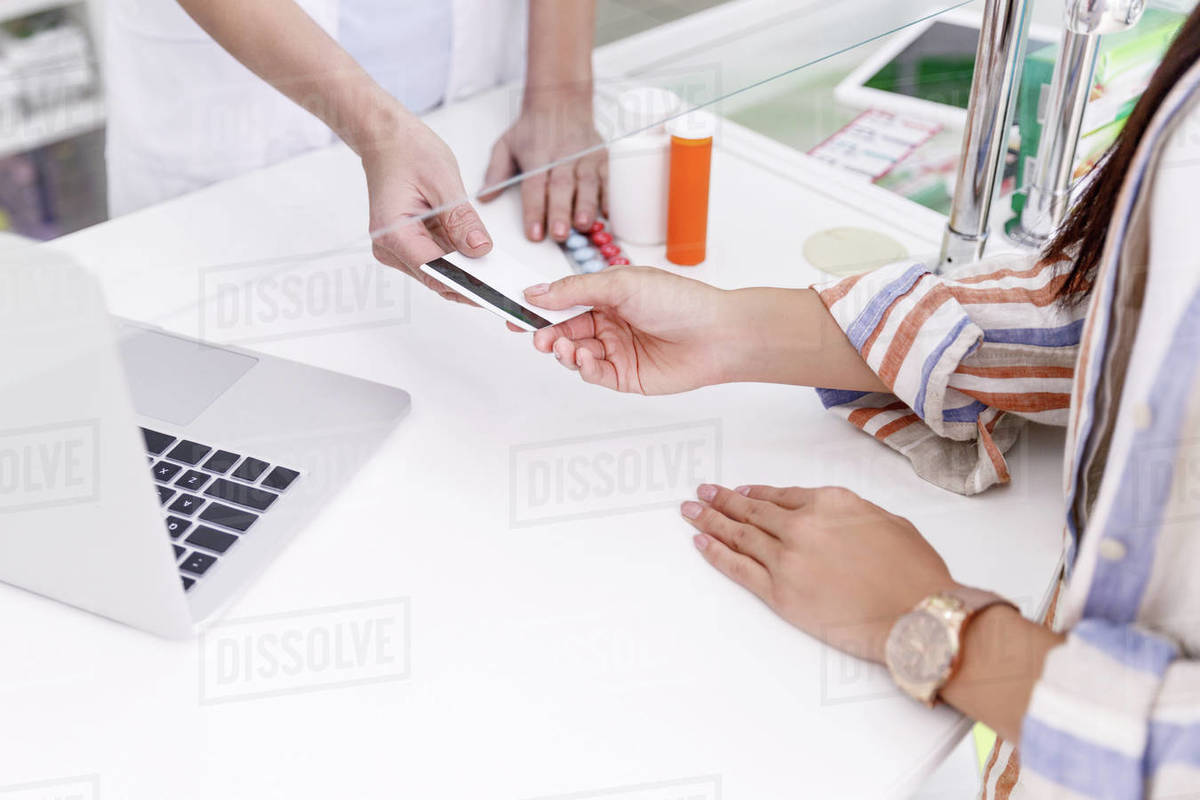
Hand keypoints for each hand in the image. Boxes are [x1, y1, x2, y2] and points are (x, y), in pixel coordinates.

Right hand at [363, 111, 492, 302]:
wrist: (386, 139)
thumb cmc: (406, 151)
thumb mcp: (443, 180)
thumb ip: (462, 219)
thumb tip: (480, 249)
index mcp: (393, 232)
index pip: (433, 271)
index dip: (466, 284)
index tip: (493, 290)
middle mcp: (390, 247)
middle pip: (437, 278)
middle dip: (471, 283)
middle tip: (505, 285)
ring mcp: (397, 249)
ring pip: (439, 274)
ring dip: (466, 272)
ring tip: (498, 272)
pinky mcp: (409, 245)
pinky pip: (438, 261)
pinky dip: (459, 260)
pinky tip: (481, 257)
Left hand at [481, 100, 605, 241]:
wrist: (561, 98)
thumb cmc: (533, 128)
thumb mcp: (506, 144)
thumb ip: (495, 172)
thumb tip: (483, 197)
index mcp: (536, 155)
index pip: (534, 186)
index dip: (534, 210)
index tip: (534, 233)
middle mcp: (562, 156)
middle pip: (561, 186)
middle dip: (560, 212)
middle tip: (559, 234)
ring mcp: (584, 156)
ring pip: (586, 183)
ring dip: (586, 206)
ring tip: (583, 226)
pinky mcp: (602, 158)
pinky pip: (607, 178)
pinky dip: (608, 197)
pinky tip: (607, 214)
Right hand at [524, 267, 740, 393]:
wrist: (717, 336)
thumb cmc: (679, 301)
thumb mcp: (621, 283)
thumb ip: (576, 289)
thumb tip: (536, 291)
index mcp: (608, 294)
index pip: (564, 300)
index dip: (539, 307)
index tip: (515, 311)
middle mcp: (610, 322)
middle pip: (565, 329)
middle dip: (547, 333)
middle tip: (535, 336)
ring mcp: (616, 350)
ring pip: (575, 353)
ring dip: (564, 350)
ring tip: (564, 347)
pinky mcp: (625, 376)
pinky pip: (593, 374)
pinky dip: (584, 367)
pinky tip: (586, 358)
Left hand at [681, 483, 958, 663]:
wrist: (916, 613)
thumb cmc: (914, 573)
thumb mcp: (889, 522)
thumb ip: (853, 513)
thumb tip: (834, 518)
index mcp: (830, 502)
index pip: (783, 495)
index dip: (757, 494)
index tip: (741, 492)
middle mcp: (802, 525)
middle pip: (753, 510)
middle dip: (724, 501)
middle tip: (702, 492)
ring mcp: (787, 559)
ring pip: (739, 535)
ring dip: (710, 520)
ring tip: (690, 510)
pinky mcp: (779, 593)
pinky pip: (738, 568)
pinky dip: (715, 553)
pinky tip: (700, 542)